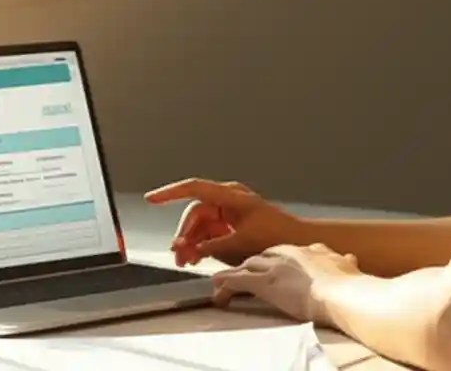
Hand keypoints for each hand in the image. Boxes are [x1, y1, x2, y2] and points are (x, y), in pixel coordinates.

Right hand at [144, 178, 299, 266]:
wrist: (299, 242)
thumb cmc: (277, 235)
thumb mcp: (240, 243)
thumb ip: (211, 245)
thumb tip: (187, 249)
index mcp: (230, 195)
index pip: (193, 189)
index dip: (170, 193)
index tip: (151, 199)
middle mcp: (227, 200)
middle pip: (195, 214)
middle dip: (184, 234)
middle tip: (177, 254)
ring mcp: (229, 213)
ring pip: (200, 225)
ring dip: (191, 242)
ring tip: (185, 261)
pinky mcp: (232, 226)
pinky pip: (210, 232)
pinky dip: (202, 245)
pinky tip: (196, 258)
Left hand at [211, 243, 360, 324]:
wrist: (340, 292)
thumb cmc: (346, 284)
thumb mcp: (346, 267)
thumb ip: (344, 263)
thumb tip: (350, 259)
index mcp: (305, 251)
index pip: (280, 252)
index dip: (270, 260)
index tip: (265, 267)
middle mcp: (287, 254)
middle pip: (260, 257)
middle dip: (248, 266)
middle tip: (240, 275)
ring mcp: (274, 267)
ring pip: (246, 266)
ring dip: (232, 275)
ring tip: (221, 283)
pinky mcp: (263, 282)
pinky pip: (237, 282)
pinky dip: (224, 286)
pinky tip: (217, 292)